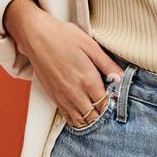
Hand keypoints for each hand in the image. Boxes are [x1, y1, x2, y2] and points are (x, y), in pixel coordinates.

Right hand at [8, 3, 124, 127]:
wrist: (35, 36)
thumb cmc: (63, 36)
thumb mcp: (90, 45)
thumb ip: (107, 64)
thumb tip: (121, 78)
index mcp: (88, 80)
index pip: (105, 104)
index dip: (113, 105)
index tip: (116, 99)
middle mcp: (75, 93)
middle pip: (94, 116)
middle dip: (103, 114)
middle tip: (108, 106)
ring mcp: (62, 97)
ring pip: (81, 121)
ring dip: (90, 120)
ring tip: (97, 113)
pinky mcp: (52, 96)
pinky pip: (67, 117)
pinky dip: (76, 120)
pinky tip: (82, 115)